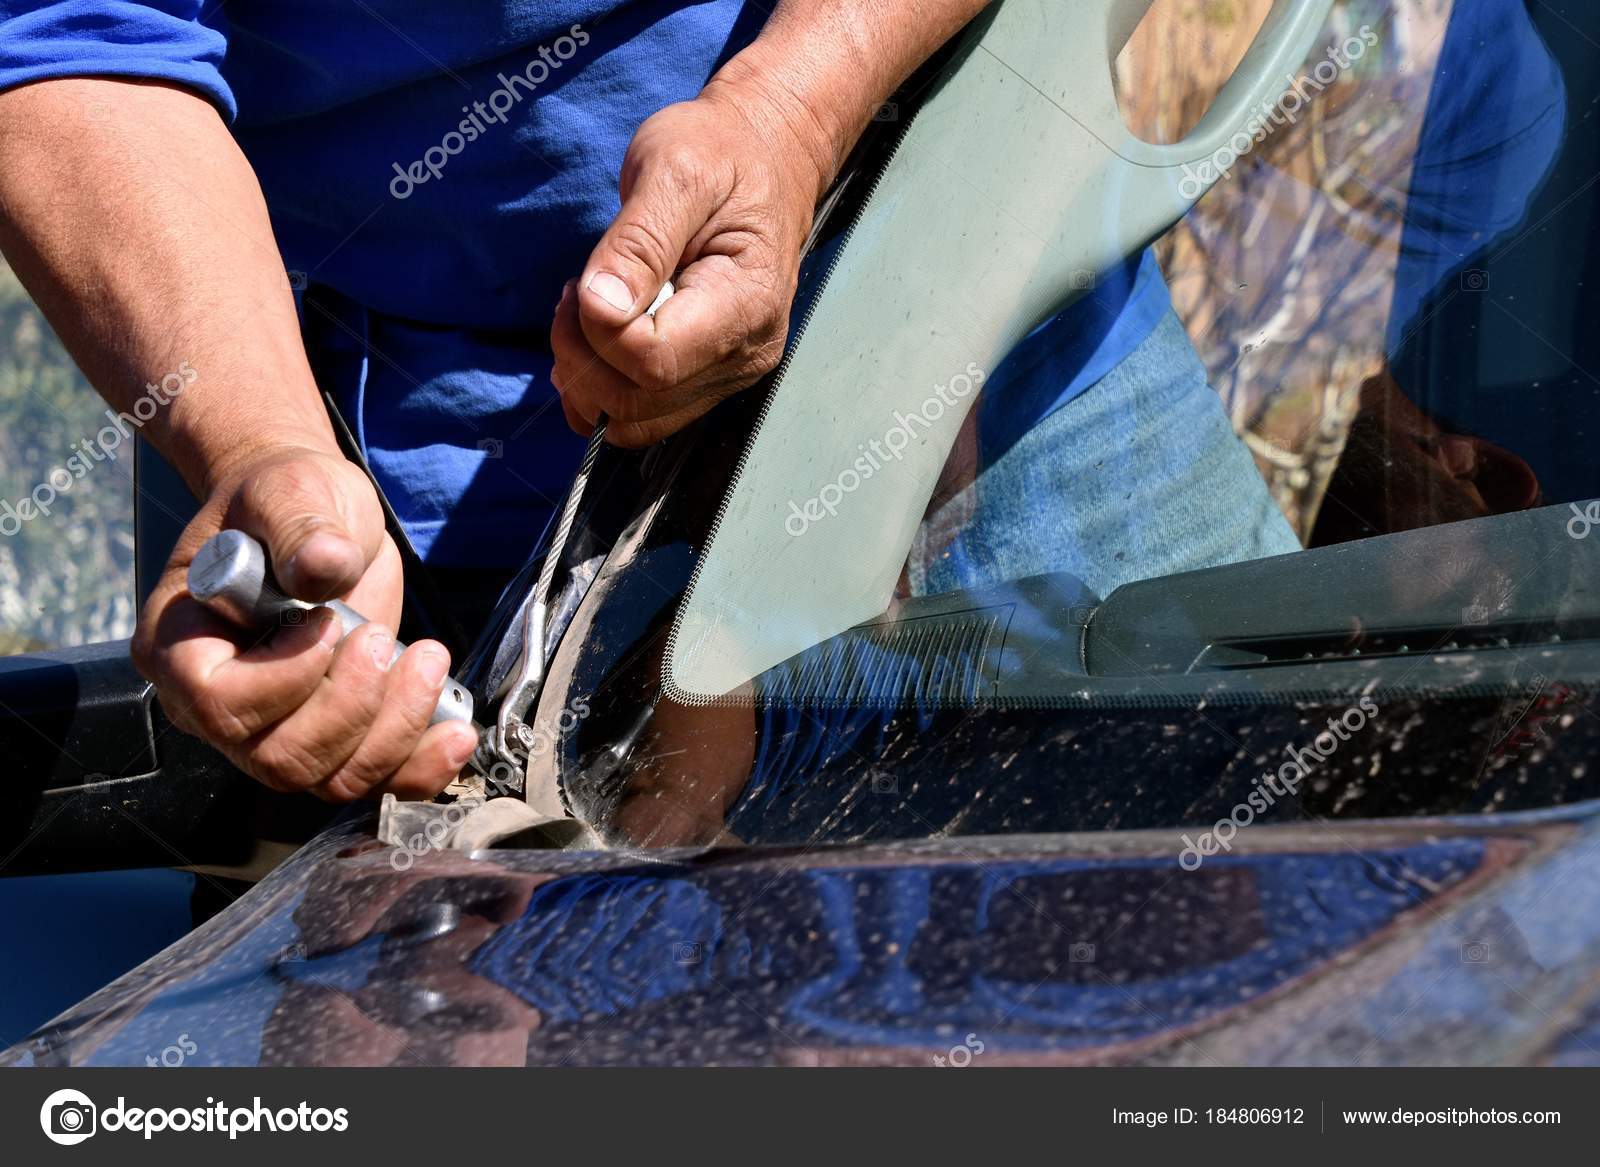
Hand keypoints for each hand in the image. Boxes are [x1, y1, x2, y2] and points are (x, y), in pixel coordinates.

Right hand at [131, 445, 479, 800]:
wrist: (318, 520)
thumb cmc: (286, 504)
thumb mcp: (290, 495)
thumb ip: (299, 529)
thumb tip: (324, 564)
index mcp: (182, 646)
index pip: (219, 702)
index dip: (284, 677)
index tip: (329, 622)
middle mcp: (221, 706)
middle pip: (281, 757)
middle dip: (351, 706)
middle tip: (384, 639)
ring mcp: (278, 730)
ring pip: (332, 777)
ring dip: (395, 729)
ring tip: (428, 659)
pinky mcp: (336, 738)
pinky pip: (375, 780)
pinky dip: (421, 766)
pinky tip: (455, 730)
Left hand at [552, 79, 828, 446]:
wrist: (764, 161)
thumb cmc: (721, 154)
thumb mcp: (675, 170)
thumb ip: (639, 241)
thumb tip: (602, 308)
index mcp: (746, 305)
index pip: (652, 361)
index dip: (598, 332)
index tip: (584, 281)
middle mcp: (744, 356)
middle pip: (638, 401)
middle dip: (584, 357)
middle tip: (576, 294)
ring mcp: (728, 375)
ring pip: (635, 420)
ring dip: (589, 375)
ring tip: (590, 312)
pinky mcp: (708, 379)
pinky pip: (643, 415)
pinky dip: (604, 389)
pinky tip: (597, 342)